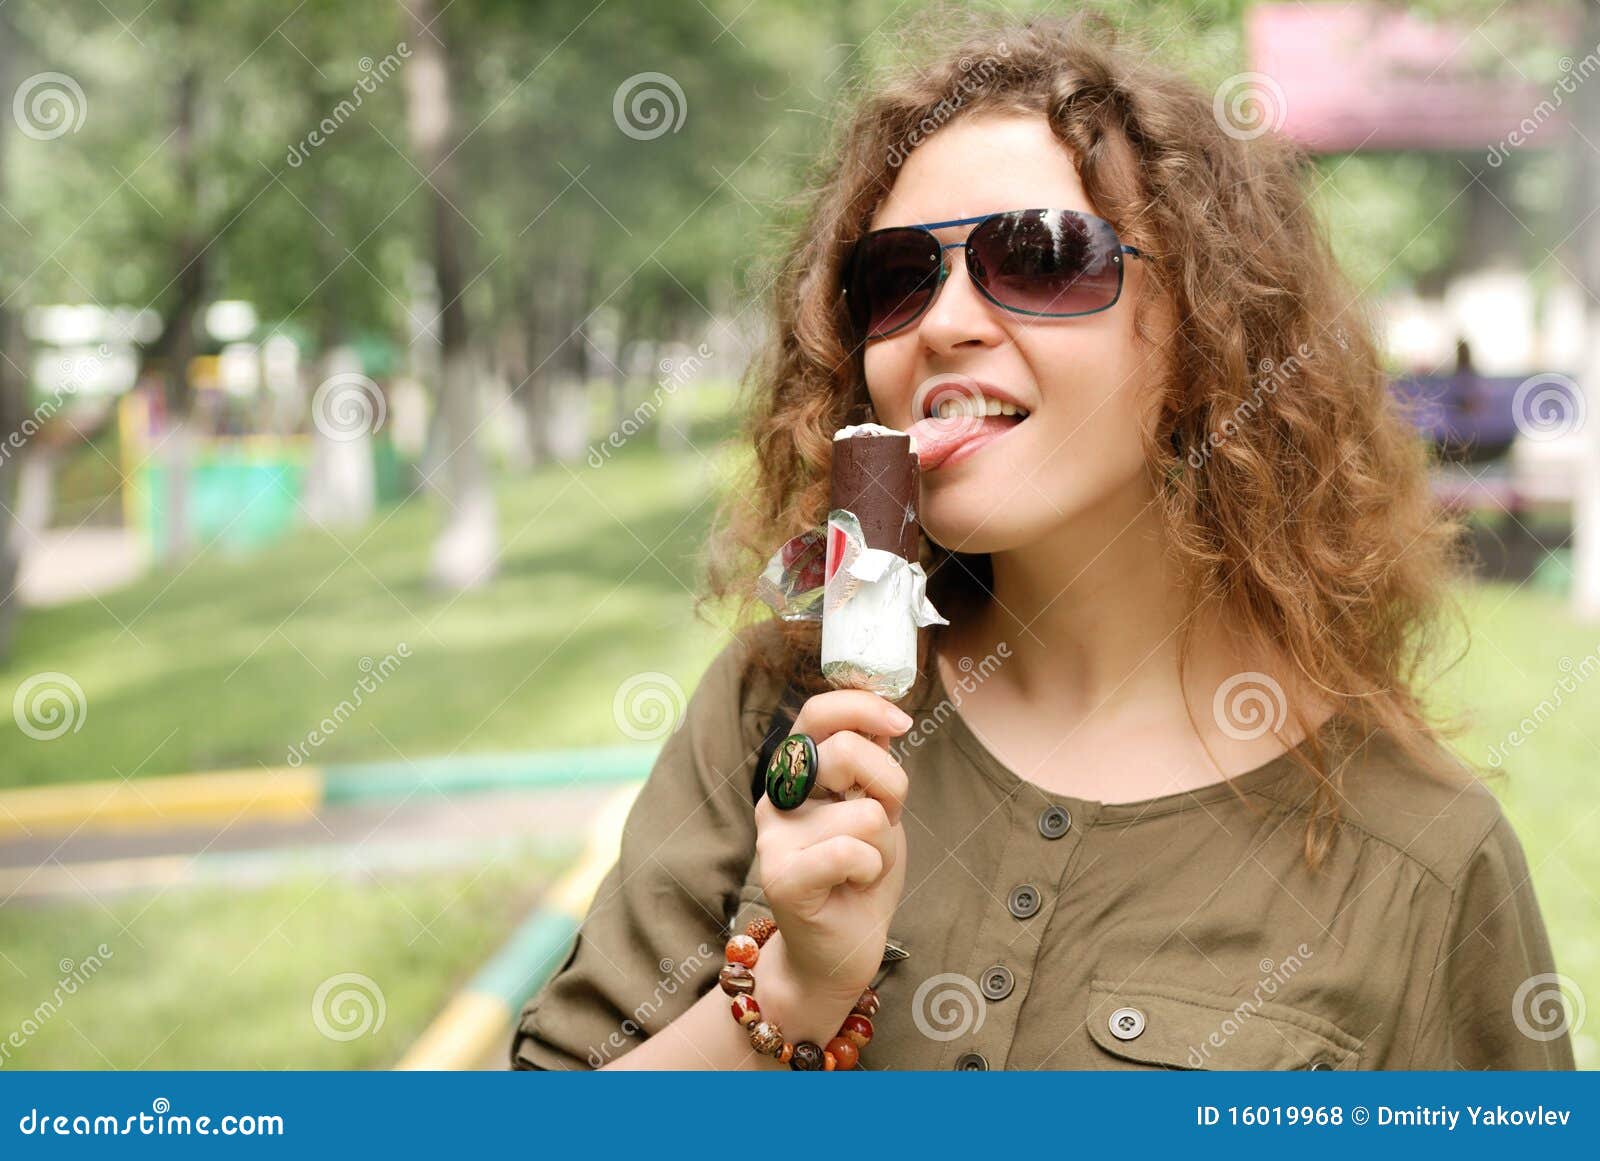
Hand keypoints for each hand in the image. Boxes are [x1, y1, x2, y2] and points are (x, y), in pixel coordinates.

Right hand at [753, 689, 911, 1005]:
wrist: (837, 951)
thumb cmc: (858, 876)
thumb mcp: (875, 807)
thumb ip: (871, 762)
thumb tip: (884, 714)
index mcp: (797, 773)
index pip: (819, 712)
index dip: (863, 706)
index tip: (902, 723)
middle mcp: (778, 796)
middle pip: (848, 751)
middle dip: (890, 788)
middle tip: (883, 825)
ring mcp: (775, 836)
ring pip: (865, 812)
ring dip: (883, 846)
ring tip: (861, 868)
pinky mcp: (782, 876)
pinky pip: (852, 852)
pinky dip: (871, 870)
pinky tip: (853, 886)